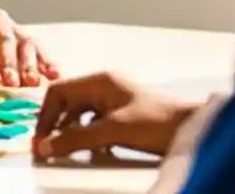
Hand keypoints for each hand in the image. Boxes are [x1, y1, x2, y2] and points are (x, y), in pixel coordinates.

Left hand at [0, 4, 59, 86]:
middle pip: (5, 40)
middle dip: (11, 63)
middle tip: (14, 84)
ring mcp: (11, 26)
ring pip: (24, 42)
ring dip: (32, 63)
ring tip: (36, 83)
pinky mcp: (23, 35)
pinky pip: (37, 46)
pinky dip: (46, 60)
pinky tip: (55, 75)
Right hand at [32, 72, 198, 158]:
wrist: (192, 130)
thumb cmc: (158, 121)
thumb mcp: (113, 131)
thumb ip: (77, 139)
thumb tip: (45, 147)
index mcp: (100, 81)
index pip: (58, 91)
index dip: (45, 116)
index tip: (41, 140)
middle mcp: (105, 88)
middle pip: (67, 105)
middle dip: (57, 128)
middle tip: (50, 150)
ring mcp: (114, 102)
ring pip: (81, 117)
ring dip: (73, 136)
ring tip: (70, 153)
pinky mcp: (123, 118)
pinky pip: (96, 127)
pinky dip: (90, 140)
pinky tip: (95, 154)